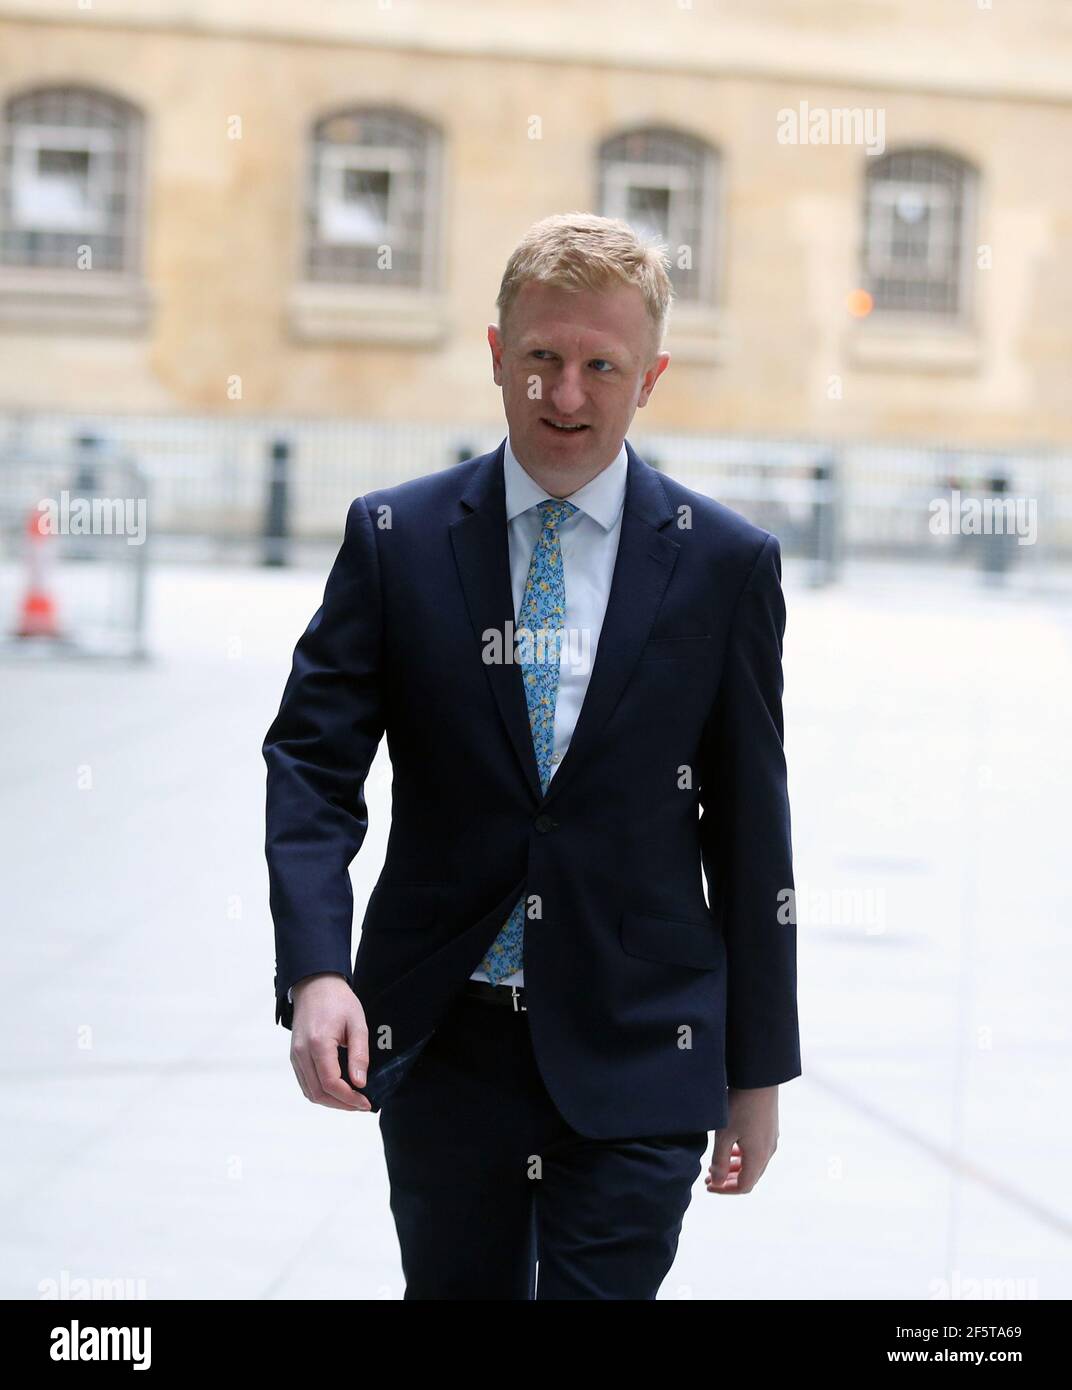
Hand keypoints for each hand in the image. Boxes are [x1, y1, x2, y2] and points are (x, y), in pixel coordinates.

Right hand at [290, 974, 370, 1111]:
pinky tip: (337, 1090)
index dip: (349, 1098)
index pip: (330, 1083)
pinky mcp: (295, 1056)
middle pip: (318, 1093)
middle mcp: (301, 1052)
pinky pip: (305, 1083)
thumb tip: (360, 1083)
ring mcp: (295, 1055)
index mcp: (318, 1043)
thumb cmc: (338, 1001)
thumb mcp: (357, 1023)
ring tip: (351, 1100)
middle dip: (341, 1104)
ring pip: (310, 1092)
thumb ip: (359, 1055)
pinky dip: (320, 1092)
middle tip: (361, 1105)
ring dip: (330, 1101)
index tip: (366, 1102)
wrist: (315, 985)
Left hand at [705, 1085, 778, 1193]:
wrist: (759, 1078)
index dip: (725, 1190)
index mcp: (758, 1157)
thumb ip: (719, 1161)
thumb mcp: (724, 1134)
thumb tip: (717, 1182)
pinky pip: (757, 1151)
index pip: (744, 1186)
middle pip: (750, 1177)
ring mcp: (771, 1139)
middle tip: (709, 1178)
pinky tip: (731, 1147)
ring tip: (717, 1164)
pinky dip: (742, 1156)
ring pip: (753, 1164)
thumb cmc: (739, 1105)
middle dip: (728, 1180)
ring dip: (735, 1168)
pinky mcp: (770, 1128)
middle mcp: (768, 1151)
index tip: (708, 1185)